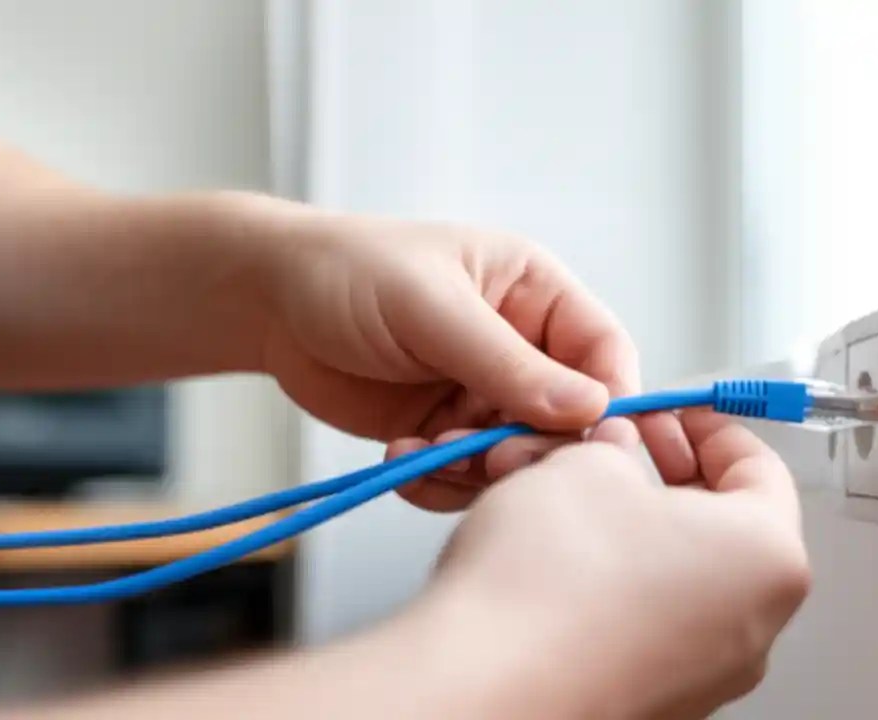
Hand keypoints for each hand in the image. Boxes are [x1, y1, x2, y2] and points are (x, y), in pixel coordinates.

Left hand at [255, 209, 696, 509]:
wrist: (267, 304)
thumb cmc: (351, 273)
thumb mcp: (433, 309)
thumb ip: (509, 362)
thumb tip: (591, 410)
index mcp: (535, 292)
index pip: (605, 352)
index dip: (611, 401)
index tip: (592, 443)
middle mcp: (521, 347)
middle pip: (569, 419)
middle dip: (533, 447)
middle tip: (487, 456)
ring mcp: (483, 394)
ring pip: (519, 456)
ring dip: (478, 470)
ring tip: (427, 453)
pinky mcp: (445, 433)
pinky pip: (468, 477)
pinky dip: (442, 483)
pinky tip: (400, 458)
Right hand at [421, 412, 809, 717]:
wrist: (489, 690)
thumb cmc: (549, 592)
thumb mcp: (588, 466)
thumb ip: (617, 447)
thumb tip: (614, 452)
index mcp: (768, 559)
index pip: (760, 466)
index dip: (703, 424)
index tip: (667, 412)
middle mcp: (751, 627)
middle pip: (713, 523)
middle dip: (650, 474)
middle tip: (609, 448)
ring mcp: (701, 674)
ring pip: (665, 572)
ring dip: (615, 524)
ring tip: (555, 495)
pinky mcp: (650, 699)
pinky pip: (637, 621)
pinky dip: (601, 581)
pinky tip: (546, 557)